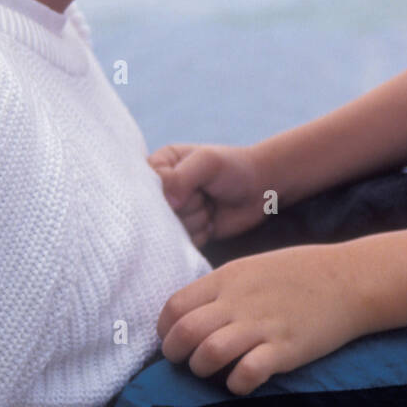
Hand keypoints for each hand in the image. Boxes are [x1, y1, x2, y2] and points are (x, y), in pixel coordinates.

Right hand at [148, 142, 268, 244]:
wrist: (261, 190)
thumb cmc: (234, 167)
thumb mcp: (208, 162)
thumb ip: (182, 177)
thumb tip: (166, 202)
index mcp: (159, 164)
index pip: (145, 186)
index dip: (168, 191)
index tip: (191, 186)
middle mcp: (161, 190)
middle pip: (156, 212)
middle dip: (186, 207)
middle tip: (204, 194)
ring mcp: (172, 213)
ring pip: (169, 230)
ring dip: (196, 220)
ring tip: (210, 205)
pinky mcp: (184, 233)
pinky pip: (181, 244)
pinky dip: (200, 235)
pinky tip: (212, 221)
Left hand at [157, 243, 367, 394]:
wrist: (350, 279)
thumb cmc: (300, 273)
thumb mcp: (253, 267)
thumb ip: (222, 288)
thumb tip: (192, 311)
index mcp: (228, 278)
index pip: (175, 306)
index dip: (166, 329)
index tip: (174, 341)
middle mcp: (239, 302)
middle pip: (184, 332)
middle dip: (175, 355)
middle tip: (186, 362)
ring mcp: (262, 326)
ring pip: (209, 353)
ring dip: (202, 369)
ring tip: (212, 371)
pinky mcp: (285, 349)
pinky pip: (248, 373)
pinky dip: (237, 383)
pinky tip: (243, 381)